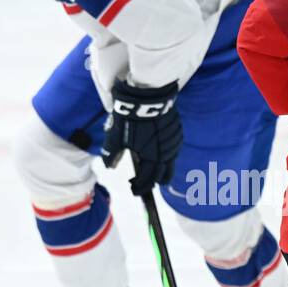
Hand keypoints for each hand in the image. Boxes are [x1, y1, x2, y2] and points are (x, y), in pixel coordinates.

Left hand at [102, 80, 182, 196]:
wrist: (147, 96)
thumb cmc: (129, 118)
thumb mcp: (115, 138)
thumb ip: (112, 155)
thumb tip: (109, 167)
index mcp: (152, 158)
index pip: (147, 180)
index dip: (140, 187)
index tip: (133, 190)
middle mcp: (166, 153)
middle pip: (163, 175)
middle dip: (152, 182)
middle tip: (143, 186)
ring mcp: (174, 142)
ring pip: (171, 163)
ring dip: (161, 170)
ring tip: (152, 173)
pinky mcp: (177, 132)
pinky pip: (174, 150)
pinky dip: (166, 157)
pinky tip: (159, 156)